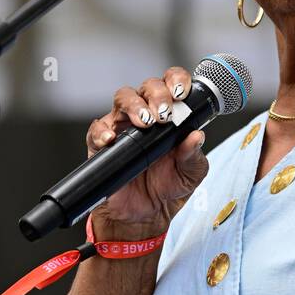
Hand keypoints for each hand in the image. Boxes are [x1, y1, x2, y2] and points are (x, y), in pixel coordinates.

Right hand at [85, 66, 208, 233]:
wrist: (147, 214)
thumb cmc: (169, 186)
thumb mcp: (192, 173)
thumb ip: (195, 155)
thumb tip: (196, 136)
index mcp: (170, 115)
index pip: (172, 84)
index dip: (177, 81)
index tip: (182, 93)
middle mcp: (146, 114)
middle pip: (147, 86)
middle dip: (157, 94)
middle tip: (164, 114)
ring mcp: (123, 126)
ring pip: (123, 98)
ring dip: (134, 106)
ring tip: (145, 123)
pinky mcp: (102, 144)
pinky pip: (97, 130)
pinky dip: (103, 132)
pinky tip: (112, 140)